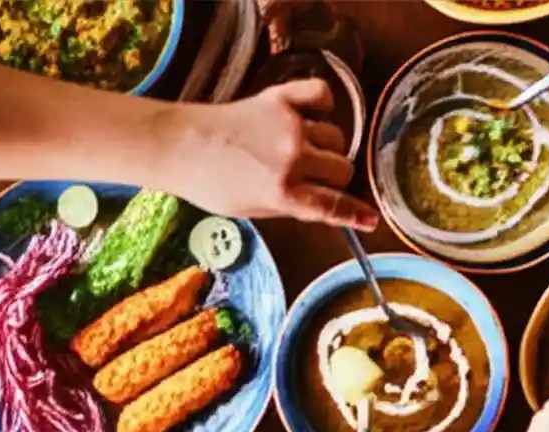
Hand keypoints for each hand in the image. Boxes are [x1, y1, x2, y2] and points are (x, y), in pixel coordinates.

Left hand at [165, 79, 379, 229]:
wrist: (177, 145)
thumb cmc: (210, 184)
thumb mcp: (254, 210)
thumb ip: (293, 207)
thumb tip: (327, 206)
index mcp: (284, 192)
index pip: (333, 206)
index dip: (357, 214)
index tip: (372, 219)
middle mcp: (292, 158)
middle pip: (343, 169)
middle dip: (336, 178)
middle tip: (317, 178)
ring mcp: (289, 125)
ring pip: (336, 138)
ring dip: (328, 147)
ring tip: (304, 148)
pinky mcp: (279, 99)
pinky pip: (321, 94)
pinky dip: (324, 104)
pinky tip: (315, 114)